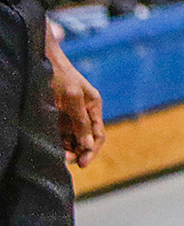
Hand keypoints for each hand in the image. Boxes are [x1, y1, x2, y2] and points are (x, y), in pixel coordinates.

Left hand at [44, 33, 103, 167]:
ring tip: (59, 158)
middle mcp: (84, 114)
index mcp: (94, 106)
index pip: (98, 134)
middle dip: (79, 152)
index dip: (92, 150)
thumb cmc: (60, 76)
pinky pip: (60, 136)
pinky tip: (54, 150)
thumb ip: (81, 121)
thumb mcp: (73, 97)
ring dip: (68, 150)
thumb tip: (89, 144)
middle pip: (87, 140)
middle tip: (68, 161)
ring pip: (73, 141)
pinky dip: (59, 145)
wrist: (43, 62)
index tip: (83, 163)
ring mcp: (70, 116)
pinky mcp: (57, 118)